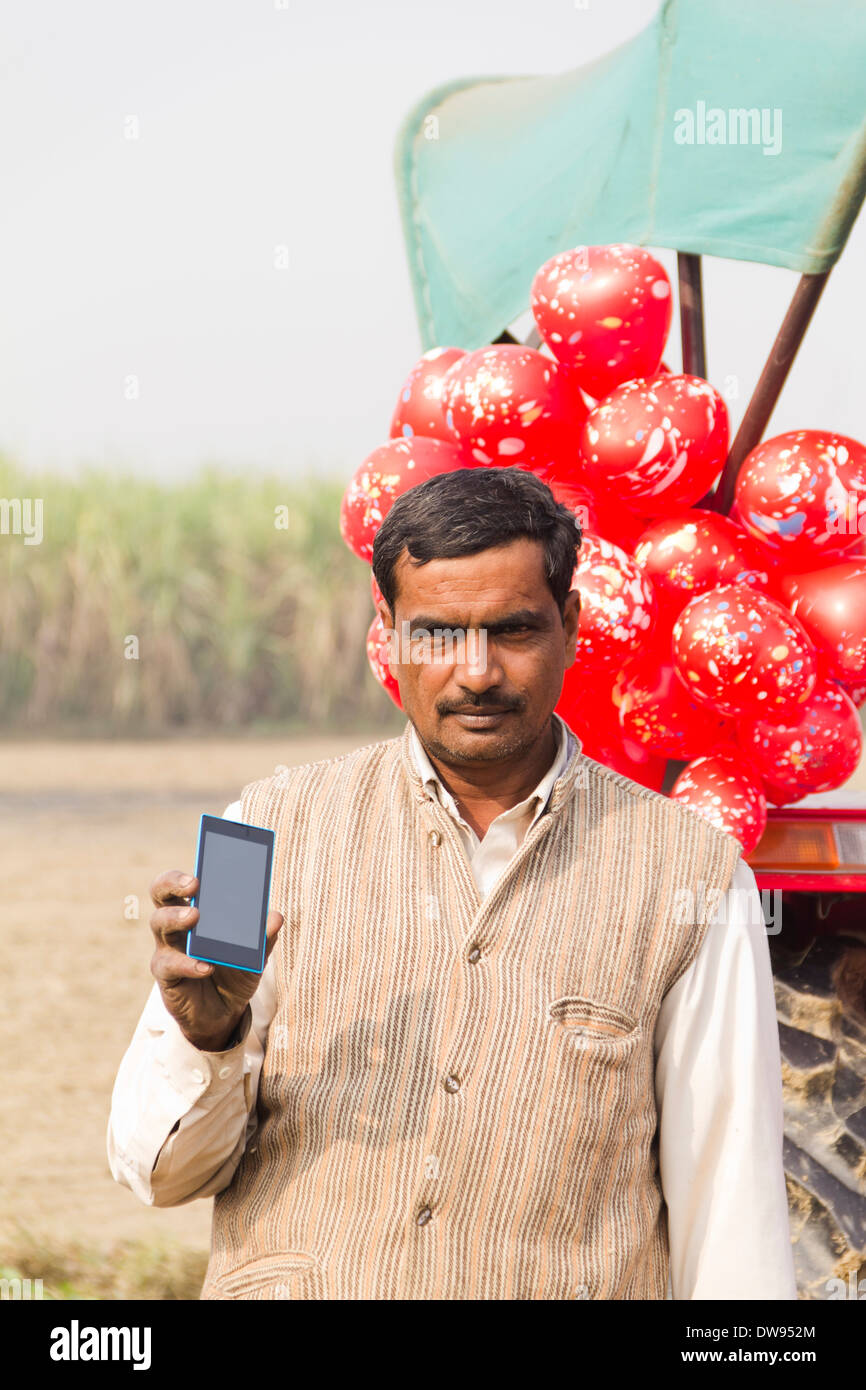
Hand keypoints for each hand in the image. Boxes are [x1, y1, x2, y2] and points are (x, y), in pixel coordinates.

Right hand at [149, 869, 282, 1051]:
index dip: (186, 871)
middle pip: (160, 893)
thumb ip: (263, 936)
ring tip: (195, 917)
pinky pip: (169, 964)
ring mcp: (167, 947)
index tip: (200, 864)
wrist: (224, 1012)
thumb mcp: (255, 954)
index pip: (182, 882)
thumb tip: (275, 916)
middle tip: (194, 884)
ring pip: (159, 923)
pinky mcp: (166, 975)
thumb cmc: (235, 972)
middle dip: (172, 883)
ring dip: (177, 917)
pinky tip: (205, 966)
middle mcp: (176, 924)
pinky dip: (188, 963)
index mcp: (197, 909)